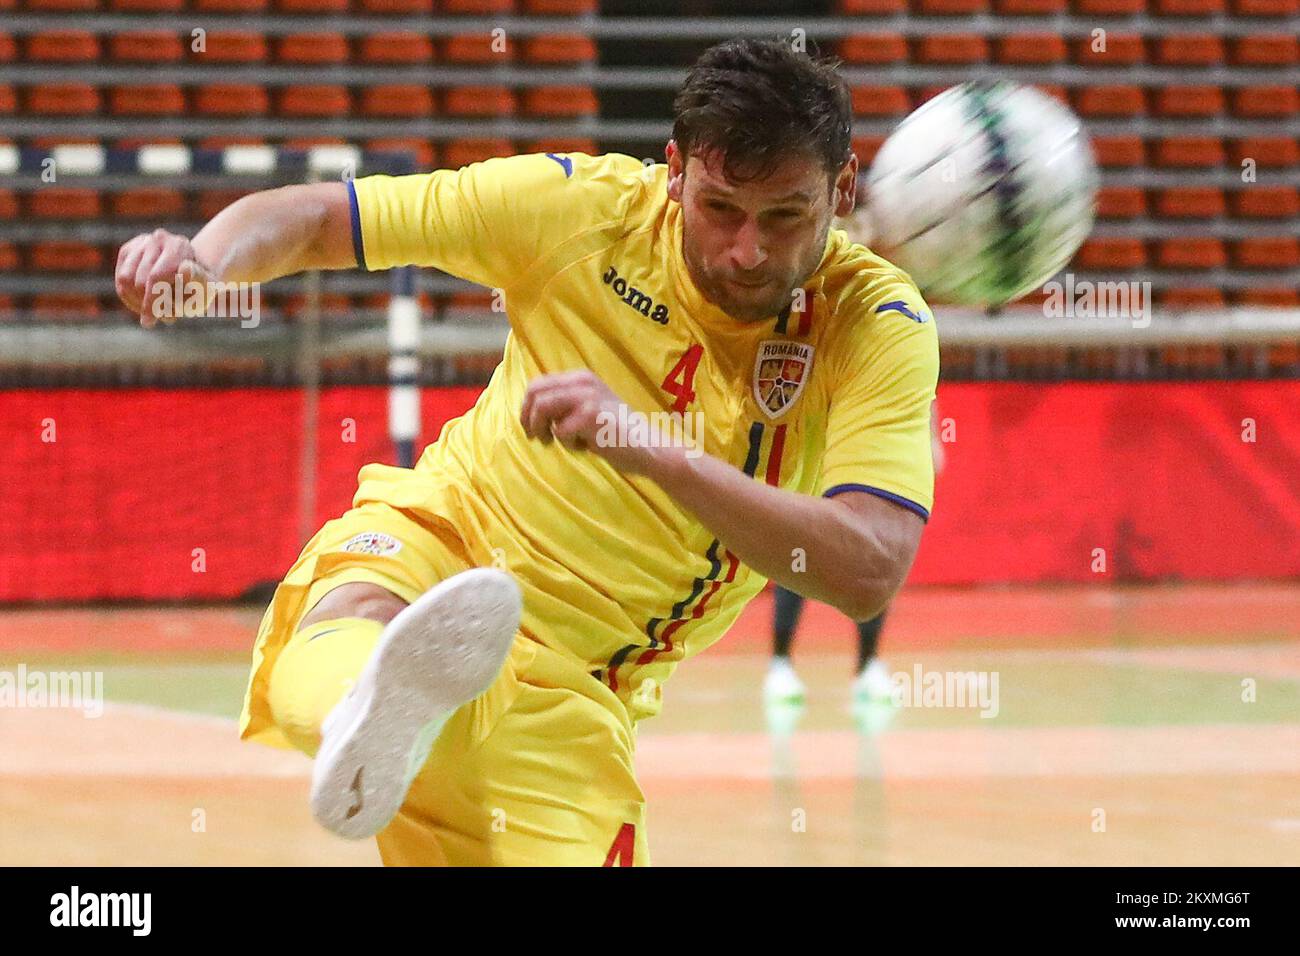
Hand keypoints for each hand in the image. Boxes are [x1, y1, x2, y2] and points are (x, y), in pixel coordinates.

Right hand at [114, 229, 216, 327]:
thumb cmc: (202, 286)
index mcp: (179, 247)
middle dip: (149, 305)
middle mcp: (158, 239)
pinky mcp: (128, 251)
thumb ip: (198, 280)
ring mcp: (141, 243)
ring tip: (156, 312)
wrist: (193, 274)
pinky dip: (129, 298)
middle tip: (167, 317)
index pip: (155, 278)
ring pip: (125, 281)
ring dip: (138, 303)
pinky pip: (120, 280)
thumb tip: (184, 269)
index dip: (151, 302)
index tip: (149, 322)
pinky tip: (145, 305)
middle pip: (139, 282)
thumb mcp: (207, 288)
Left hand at [519, 370, 662, 475]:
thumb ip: (565, 404)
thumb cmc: (616, 433)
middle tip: (535, 437)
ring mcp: (586, 397)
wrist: (648, 447)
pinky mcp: (589, 416)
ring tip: (557, 443)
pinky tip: (586, 447)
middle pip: (535, 393)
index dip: (527, 406)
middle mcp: (582, 382)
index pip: (539, 383)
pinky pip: (559, 432)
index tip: (529, 427)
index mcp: (581, 378)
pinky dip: (568, 445)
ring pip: (542, 409)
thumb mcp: (590, 408)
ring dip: (543, 430)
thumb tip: (530, 411)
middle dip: (528, 417)